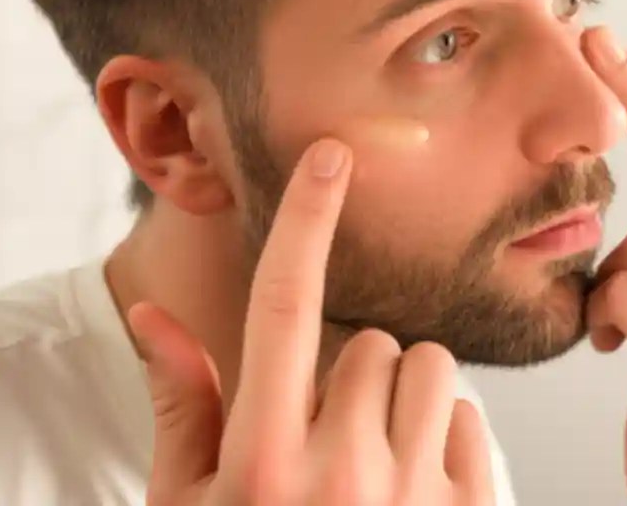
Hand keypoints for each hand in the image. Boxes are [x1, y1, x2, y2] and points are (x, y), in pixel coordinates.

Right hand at [126, 139, 493, 505]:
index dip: (305, 221)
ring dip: (404, 394)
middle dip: (350, 373)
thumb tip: (154, 316)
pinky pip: (472, 417)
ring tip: (373, 455)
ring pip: (430, 366)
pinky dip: (445, 439)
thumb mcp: (190, 505)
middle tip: (327, 435)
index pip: (282, 309)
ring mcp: (411, 497)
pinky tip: (410, 487)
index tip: (329, 156)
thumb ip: (183, 410)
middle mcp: (340, 476)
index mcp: (262, 463)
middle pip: (370, 343)